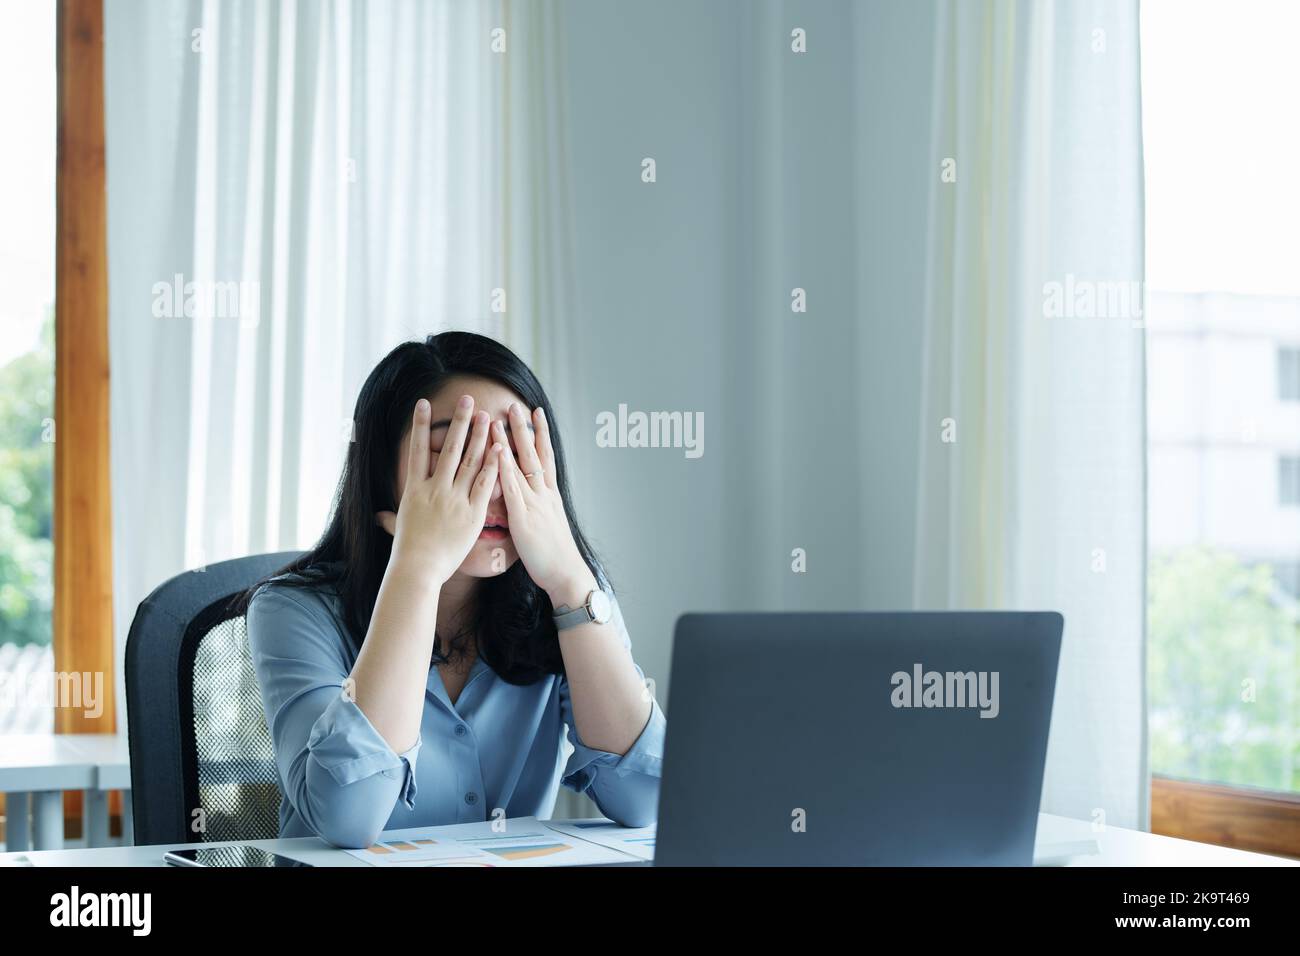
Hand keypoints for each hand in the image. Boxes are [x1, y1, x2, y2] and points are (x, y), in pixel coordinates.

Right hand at [377, 395, 501, 582]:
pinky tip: (500, 447)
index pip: (417, 450)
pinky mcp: (472, 512)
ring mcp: (454, 499)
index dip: (420, 426)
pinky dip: (492, 464)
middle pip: (449, 449)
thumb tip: (378, 518)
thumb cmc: (407, 553)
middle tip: (467, 400)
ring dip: (478, 436)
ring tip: (486, 415)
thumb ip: (391, 520)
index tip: (423, 404)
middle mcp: (435, 489)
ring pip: (469, 461)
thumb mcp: (398, 530)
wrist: (418, 569)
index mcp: (415, 490)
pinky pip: (485, 484)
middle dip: (458, 422)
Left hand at [494, 402, 595, 604]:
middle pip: (535, 453)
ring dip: (512, 439)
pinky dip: (504, 468)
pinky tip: (496, 452)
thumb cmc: (555, 558)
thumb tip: (533, 505)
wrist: (566, 574)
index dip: (540, 435)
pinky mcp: (523, 517)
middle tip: (518, 405)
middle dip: (526, 428)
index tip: (536, 414)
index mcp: (550, 496)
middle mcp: (544, 494)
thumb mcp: (550, 528)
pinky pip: (512, 487)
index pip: (546, 457)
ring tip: (502, 417)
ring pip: (522, 464)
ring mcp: (534, 503)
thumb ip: (540, 512)